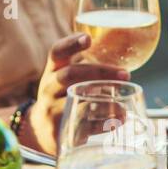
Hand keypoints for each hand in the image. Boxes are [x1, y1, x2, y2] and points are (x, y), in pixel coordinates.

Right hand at [19, 32, 129, 156]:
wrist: (42, 129)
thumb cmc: (62, 96)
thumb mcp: (66, 79)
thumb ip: (87, 68)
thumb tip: (125, 61)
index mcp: (53, 70)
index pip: (57, 52)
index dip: (71, 44)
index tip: (88, 39)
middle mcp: (49, 87)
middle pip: (71, 73)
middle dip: (100, 72)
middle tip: (125, 74)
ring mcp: (52, 108)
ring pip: (78, 100)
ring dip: (104, 101)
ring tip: (123, 105)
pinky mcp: (59, 129)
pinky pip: (84, 125)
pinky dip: (104, 123)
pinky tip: (119, 120)